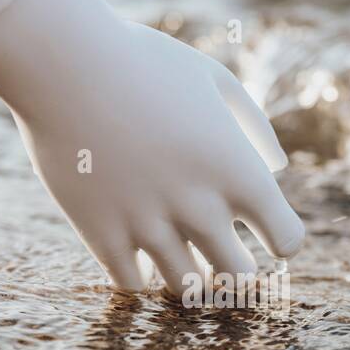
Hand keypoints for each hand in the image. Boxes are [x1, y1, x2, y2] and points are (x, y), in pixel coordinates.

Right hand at [0, 0, 303, 292]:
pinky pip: (134, 286)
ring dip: (192, 279)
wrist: (63, 61)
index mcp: (238, 171)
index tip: (266, 233)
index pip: (286, 240)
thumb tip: (276, 169)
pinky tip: (139, 258)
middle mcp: (200, 206)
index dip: (280, 240)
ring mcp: (149, 225)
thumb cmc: (141, 60)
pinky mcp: (102, 236)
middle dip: (238, 270)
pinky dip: (142, 278)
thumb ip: (253, 124)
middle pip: (241, 277)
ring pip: (188, 289)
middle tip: (224, 255)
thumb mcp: (211, 78)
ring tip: (184, 260)